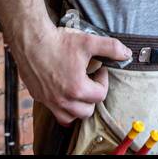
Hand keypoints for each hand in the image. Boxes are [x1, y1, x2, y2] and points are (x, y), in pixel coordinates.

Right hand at [12, 26, 131, 125]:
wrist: (30, 40)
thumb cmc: (59, 42)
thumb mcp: (89, 42)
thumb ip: (112, 48)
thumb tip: (127, 53)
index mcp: (77, 89)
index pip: (100, 96)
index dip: (103, 81)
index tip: (99, 69)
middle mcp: (62, 99)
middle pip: (86, 112)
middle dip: (92, 97)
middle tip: (90, 81)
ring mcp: (48, 100)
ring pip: (68, 118)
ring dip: (77, 108)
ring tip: (79, 91)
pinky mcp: (38, 97)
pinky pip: (53, 111)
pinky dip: (61, 107)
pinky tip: (63, 91)